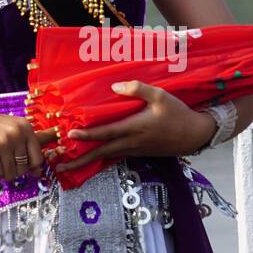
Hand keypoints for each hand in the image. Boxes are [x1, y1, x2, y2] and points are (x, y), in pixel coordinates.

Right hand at [0, 102, 56, 181]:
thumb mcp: (10, 131)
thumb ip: (26, 149)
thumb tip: (38, 173)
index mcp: (25, 127)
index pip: (37, 159)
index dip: (28, 167)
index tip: (18, 164)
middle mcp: (16, 132)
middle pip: (23, 168)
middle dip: (12, 170)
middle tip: (0, 160)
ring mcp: (2, 140)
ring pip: (9, 173)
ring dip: (0, 171)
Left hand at [54, 80, 216, 170]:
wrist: (194, 135)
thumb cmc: (177, 114)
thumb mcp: (160, 96)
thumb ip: (137, 89)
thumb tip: (115, 86)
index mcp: (134, 128)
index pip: (106, 132)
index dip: (87, 134)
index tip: (70, 134)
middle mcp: (131, 142)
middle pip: (100, 152)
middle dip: (79, 160)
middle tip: (58, 166)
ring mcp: (134, 150)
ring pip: (106, 156)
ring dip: (86, 161)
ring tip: (68, 166)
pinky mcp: (138, 152)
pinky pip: (115, 155)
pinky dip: (100, 158)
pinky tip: (91, 157)